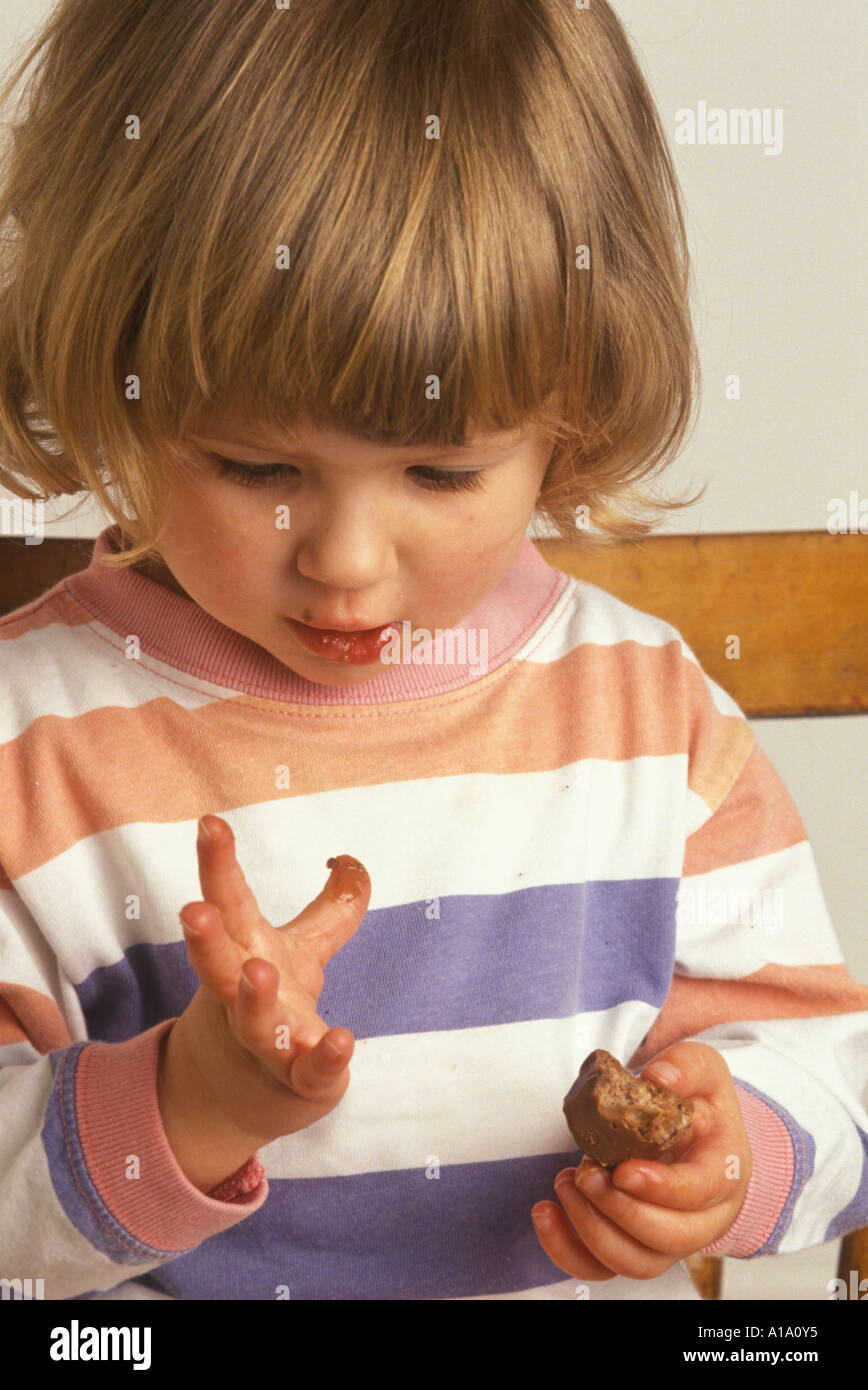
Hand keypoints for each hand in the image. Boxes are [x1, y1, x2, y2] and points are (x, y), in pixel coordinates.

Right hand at [170, 814, 370, 1144]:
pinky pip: (311, 1071)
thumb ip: (333, 907)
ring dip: (253, 999)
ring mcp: (268, 1042)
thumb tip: (352, 862)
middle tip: (193, 911)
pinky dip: (326, 1058)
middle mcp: (243, 995)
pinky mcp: (299, 1079)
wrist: (246, 1098)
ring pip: (254, 1022)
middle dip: (204, 939)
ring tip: (258, 973)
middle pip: (217, 964)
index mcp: (242, 951)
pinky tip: (342, 1039)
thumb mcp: (303, 950)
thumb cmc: (275, 1005)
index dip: (218, 864)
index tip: (210, 823)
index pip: (227, 902)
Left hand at [531, 1041, 751, 1280]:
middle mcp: (702, 1219)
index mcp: (723, 1173)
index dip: (662, 1188)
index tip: (623, 1170)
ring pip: (634, 1262)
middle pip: (667, 1238)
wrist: (695, 1133)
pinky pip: (600, 1268)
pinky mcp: (633, 1247)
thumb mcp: (705, 1070)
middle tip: (586, 1173)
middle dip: (619, 1210)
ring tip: (567, 1180)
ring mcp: (667, 1240)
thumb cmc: (700, 1103)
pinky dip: (566, 1251)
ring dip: (592, 1228)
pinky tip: (545, 1213)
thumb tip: (657, 1076)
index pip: (700, 1193)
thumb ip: (686, 1066)